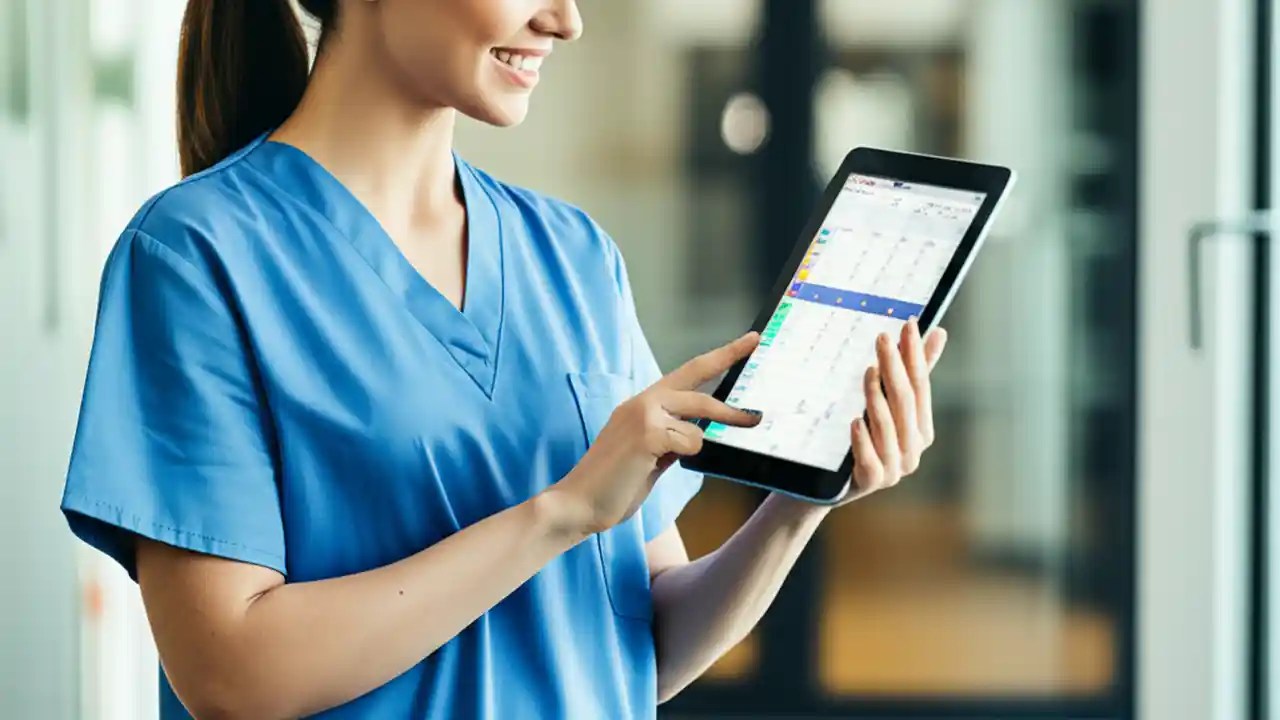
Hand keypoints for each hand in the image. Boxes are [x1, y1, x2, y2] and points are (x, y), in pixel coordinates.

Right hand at [547, 333, 762, 535]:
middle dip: (731, 408)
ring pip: (697, 423)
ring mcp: (644, 415)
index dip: (722, 356)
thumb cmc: (613, 483)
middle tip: (756, 418)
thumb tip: (700, 434)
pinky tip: (650, 466)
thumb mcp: (649, 454)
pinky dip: (681, 457)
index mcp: (643, 403)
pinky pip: (689, 442)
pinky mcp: (647, 434)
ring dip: (690, 448)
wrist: (578, 502)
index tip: (750, 341)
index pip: (690, 372)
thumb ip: (671, 437)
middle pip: (700, 392)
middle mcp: (643, 402)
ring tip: (655, 463)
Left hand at [839, 318, 946, 505]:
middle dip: (896, 367)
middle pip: (905, 402)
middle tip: (883, 338)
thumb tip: (939, 332)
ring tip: (869, 371)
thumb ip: (911, 372)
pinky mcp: (872, 482)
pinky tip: (854, 421)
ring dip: (878, 397)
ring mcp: (895, 468)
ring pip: (889, 427)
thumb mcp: (885, 403)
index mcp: (921, 429)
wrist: (828, 483)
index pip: (921, 386)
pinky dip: (862, 439)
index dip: (916, 355)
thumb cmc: (862, 436)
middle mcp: (913, 450)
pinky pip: (869, 459)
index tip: (908, 325)